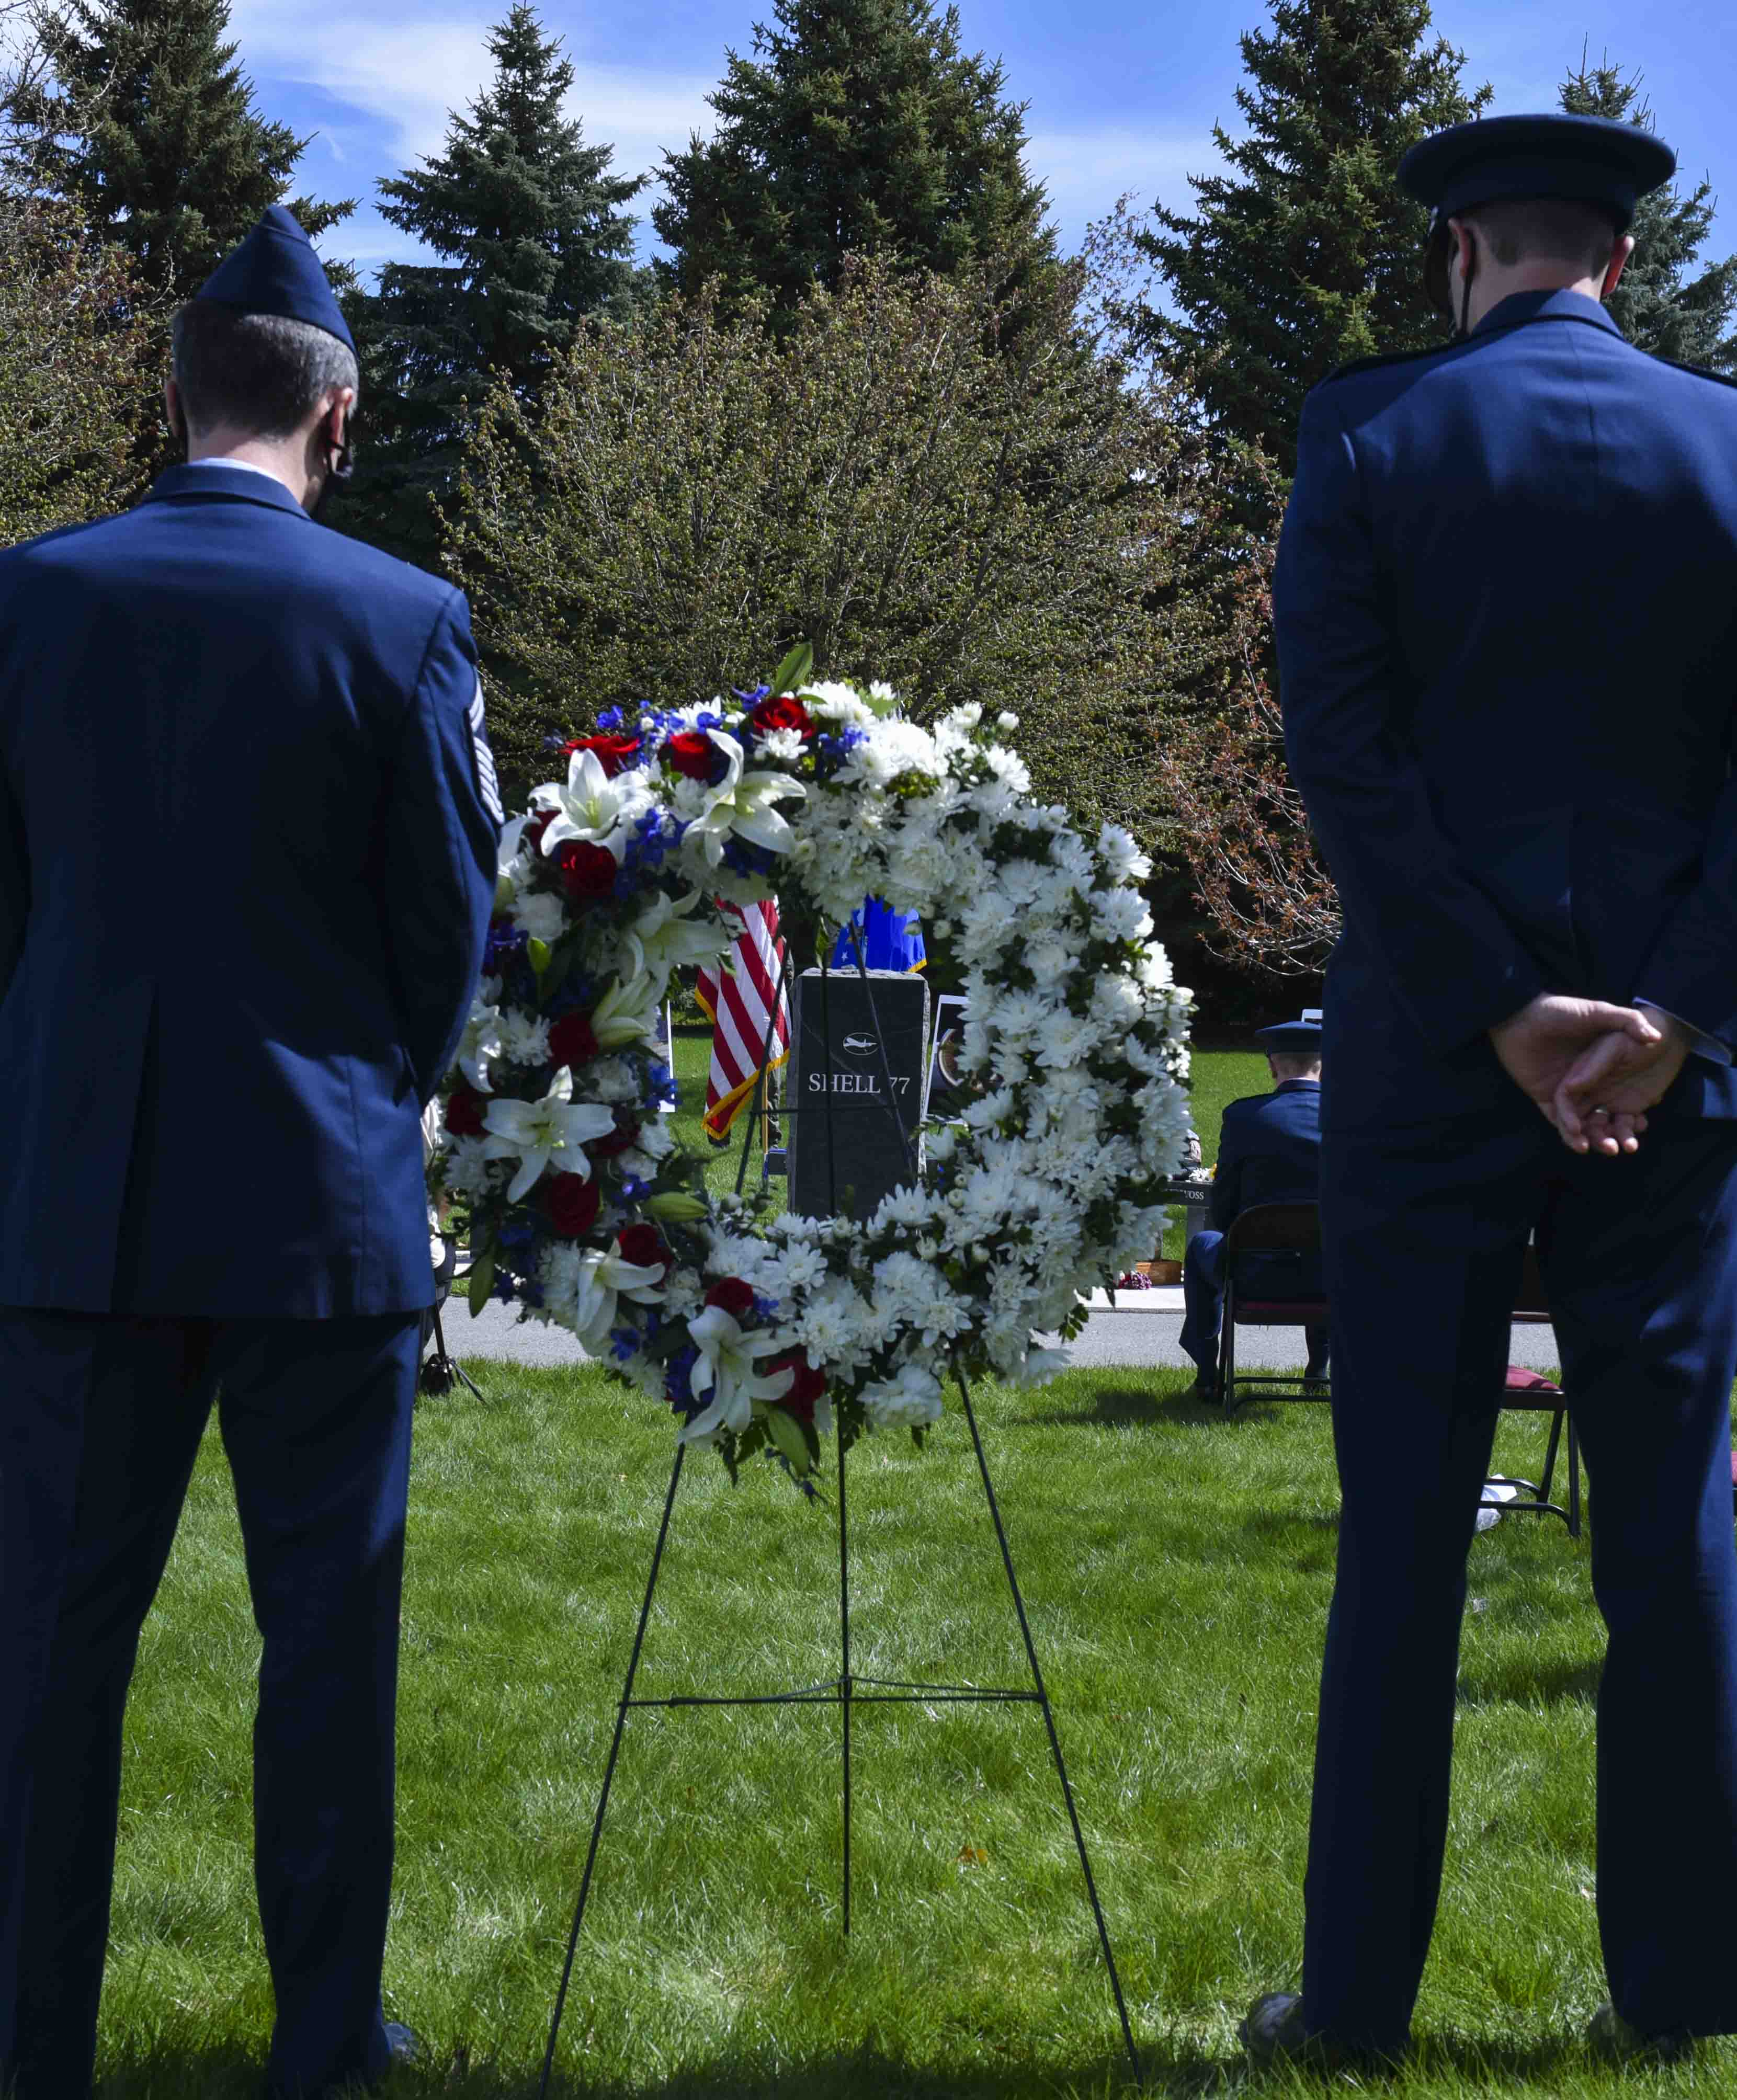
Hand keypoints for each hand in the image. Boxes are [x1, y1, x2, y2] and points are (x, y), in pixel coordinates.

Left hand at [1488, 995, 1661, 1156]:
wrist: (1520, 1015)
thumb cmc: (1559, 1011)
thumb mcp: (1597, 1013)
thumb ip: (1627, 1021)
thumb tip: (1654, 1037)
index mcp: (1598, 1066)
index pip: (1617, 1096)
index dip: (1631, 1112)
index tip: (1644, 1123)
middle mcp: (1583, 1082)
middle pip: (1601, 1113)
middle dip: (1614, 1132)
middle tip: (1628, 1146)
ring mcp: (1562, 1090)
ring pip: (1581, 1121)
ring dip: (1593, 1137)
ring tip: (1608, 1149)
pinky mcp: (1543, 1096)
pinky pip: (1557, 1120)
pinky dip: (1568, 1133)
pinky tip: (1580, 1143)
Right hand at [1552, 1015, 1691, 1150]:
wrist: (1667, 1038)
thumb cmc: (1634, 1038)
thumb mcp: (1612, 1047)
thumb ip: (1593, 1064)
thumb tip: (1571, 1086)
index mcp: (1579, 1075)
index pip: (1565, 1101)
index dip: (1566, 1118)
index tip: (1576, 1131)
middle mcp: (1590, 1090)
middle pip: (1580, 1120)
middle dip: (1590, 1137)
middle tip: (1608, 1147)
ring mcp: (1608, 1100)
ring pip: (1601, 1127)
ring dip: (1611, 1139)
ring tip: (1629, 1146)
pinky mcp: (1627, 1106)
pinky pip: (1622, 1125)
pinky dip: (1629, 1132)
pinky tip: (1642, 1126)